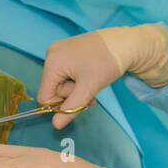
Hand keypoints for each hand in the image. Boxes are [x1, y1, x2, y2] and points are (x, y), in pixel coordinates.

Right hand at [36, 25, 167, 128]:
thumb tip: (56, 125)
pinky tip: (88, 77)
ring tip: (92, 85)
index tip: (80, 100)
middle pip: (52, 89)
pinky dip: (75, 80)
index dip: (61, 104)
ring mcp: (57, 51)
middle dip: (71, 95)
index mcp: (53, 62)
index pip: (45, 96)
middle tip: (90, 93)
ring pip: (59, 83)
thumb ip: (71, 107)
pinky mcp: (65, 51)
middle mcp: (51, 54)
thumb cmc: (107, 62)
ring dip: (75, 89)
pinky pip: (63, 74)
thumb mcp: (89, 88)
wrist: (123, 43)